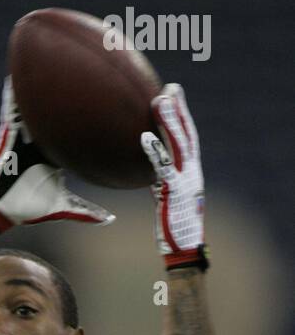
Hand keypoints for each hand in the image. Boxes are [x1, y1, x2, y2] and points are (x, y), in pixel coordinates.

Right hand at [0, 77, 114, 230]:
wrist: (1, 209)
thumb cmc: (27, 207)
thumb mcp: (61, 206)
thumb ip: (85, 211)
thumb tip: (109, 220)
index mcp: (53, 151)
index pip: (71, 127)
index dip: (85, 114)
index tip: (102, 99)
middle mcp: (39, 138)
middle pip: (56, 109)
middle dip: (65, 89)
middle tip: (82, 63)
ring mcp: (23, 133)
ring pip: (34, 103)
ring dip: (37, 81)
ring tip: (46, 51)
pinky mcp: (8, 133)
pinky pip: (12, 108)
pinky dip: (13, 91)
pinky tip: (17, 71)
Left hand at [142, 84, 205, 267]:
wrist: (184, 248)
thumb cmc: (174, 227)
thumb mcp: (167, 199)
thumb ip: (161, 181)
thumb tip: (148, 174)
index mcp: (190, 171)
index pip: (187, 138)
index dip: (182, 116)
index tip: (175, 95)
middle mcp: (191, 171)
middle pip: (186, 134)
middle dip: (180, 109)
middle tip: (171, 87)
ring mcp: (184, 178)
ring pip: (177, 144)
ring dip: (169, 121)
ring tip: (159, 100)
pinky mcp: (172, 190)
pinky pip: (162, 167)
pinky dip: (154, 150)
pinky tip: (143, 136)